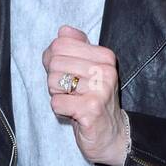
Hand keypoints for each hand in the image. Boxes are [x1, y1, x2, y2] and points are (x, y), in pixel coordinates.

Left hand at [42, 25, 126, 165]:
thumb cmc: (93, 100)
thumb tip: (63, 30)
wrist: (112, 135)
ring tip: (75, 101)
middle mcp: (106, 70)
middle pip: (54, 63)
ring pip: (53, 82)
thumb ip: (73, 47)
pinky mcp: (92, 109)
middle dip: (54, 81)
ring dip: (58, 95)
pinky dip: (60, 110)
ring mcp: (101, 89)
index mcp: (105, 56)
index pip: (60, 44)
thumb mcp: (86, 69)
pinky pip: (57, 103)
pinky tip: (75, 113)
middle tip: (71, 92)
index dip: (53, 60)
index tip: (68, 74)